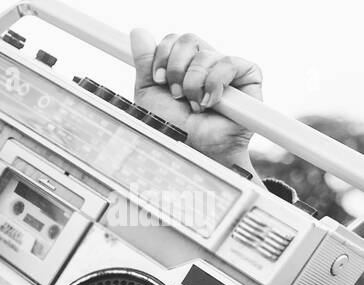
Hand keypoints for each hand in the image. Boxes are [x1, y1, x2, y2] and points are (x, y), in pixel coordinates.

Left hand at [129, 28, 261, 173]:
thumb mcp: (148, 93)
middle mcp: (204, 63)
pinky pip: (229, 63)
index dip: (162, 57)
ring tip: (195, 105)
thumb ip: (144, 62)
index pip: (173, 40)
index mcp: (182, 65)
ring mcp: (226, 68)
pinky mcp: (248, 76)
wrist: (192, 149)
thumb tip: (139, 32)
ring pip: (205, 54)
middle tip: (177, 95)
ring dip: (193, 84)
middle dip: (175, 70)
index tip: (159, 81)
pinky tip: (211, 102)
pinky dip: (214, 83)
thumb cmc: (172, 128)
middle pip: (188, 40)